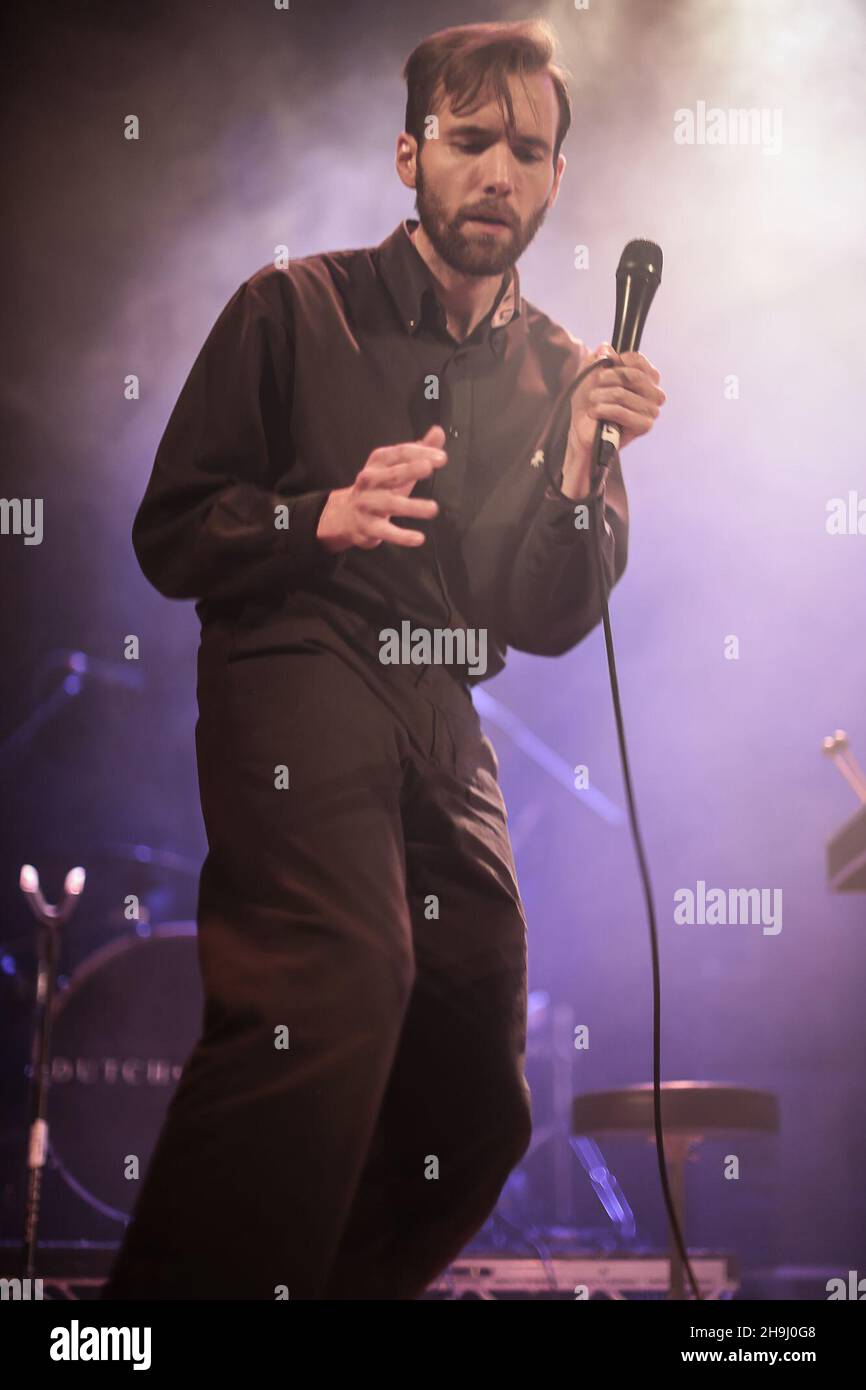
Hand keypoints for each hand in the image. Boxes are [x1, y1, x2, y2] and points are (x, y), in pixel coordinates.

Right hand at [317, 426, 446, 552]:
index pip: (399, 453)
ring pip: (390, 504)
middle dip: (409, 470)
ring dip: (412, 506)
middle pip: (390, 474)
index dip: (419, 453)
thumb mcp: (397, 467)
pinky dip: (401, 536)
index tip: (441, 458)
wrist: (346, 515)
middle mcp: (369, 480)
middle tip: (429, 468)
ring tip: (433, 509)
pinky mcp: (367, 527)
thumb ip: (419, 450)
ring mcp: (366, 504)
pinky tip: (418, 538)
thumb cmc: (379, 488)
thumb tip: (438, 431)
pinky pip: (385, 531)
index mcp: (378, 462)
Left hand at [561, 343, 665, 495]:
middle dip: (607, 378)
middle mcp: (654, 393)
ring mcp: (652, 410)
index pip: (638, 360)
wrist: (583, 432)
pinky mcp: (644, 426)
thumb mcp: (589, 375)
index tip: (602, 367)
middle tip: (594, 386)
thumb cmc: (590, 403)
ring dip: (601, 396)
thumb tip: (605, 347)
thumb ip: (597, 359)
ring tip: (592, 402)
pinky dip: (604, 410)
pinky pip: (622, 411)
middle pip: (632, 375)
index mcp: (646, 378)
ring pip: (623, 393)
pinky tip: (595, 412)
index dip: (617, 361)